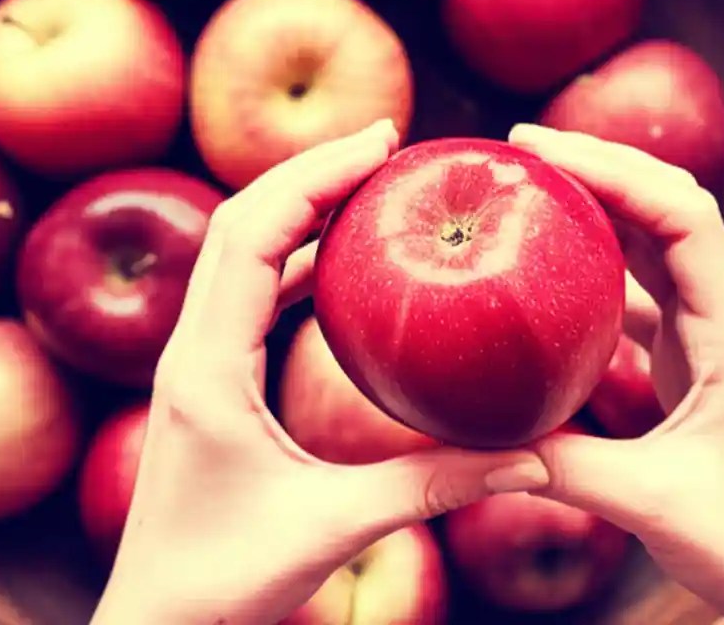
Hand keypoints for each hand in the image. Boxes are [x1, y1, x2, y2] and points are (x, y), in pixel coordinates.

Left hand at [92, 121, 549, 624]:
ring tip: (370, 187)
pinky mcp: (207, 387)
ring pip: (240, 257)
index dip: (314, 176)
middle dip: (311, 174)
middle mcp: (190, 353)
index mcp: (207, 368)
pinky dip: (295, 265)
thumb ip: (432, 486)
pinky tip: (343, 267)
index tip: (382, 142)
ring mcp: (193, 368)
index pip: (252, 235)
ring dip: (300, 213)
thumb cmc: (221, 586)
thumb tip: (533, 456)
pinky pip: (249, 299)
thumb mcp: (332, 529)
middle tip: (387, 144)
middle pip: (240, 225)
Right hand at [509, 125, 723, 624]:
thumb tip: (471, 437)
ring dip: (596, 216)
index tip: (538, 150)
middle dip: (598, 170)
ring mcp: (710, 346)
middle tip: (519, 152)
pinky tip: (547, 279)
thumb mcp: (650, 503)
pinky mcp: (690, 372)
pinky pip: (638, 304)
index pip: (683, 216)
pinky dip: (593, 280)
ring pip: (652, 253)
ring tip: (528, 193)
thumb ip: (561, 466)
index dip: (614, 169)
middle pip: (667, 213)